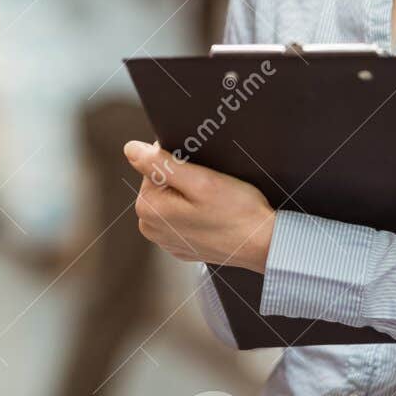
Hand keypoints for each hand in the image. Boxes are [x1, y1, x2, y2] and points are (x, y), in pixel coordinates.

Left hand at [122, 140, 274, 273]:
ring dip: (191, 196)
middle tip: (211, 189)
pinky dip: (196, 213)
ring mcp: (166, 240)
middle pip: (161, 183)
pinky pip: (183, 217)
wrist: (264, 244)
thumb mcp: (200, 180)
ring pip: (173, 199)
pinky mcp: (182, 246)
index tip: (201, 173)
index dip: (179, 162)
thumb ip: (160, 164)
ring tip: (214, 204)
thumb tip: (131, 149)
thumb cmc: (238, 213)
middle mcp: (151, 228)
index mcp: (148, 209)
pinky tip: (214, 217)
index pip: (154, 165)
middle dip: (185, 180)